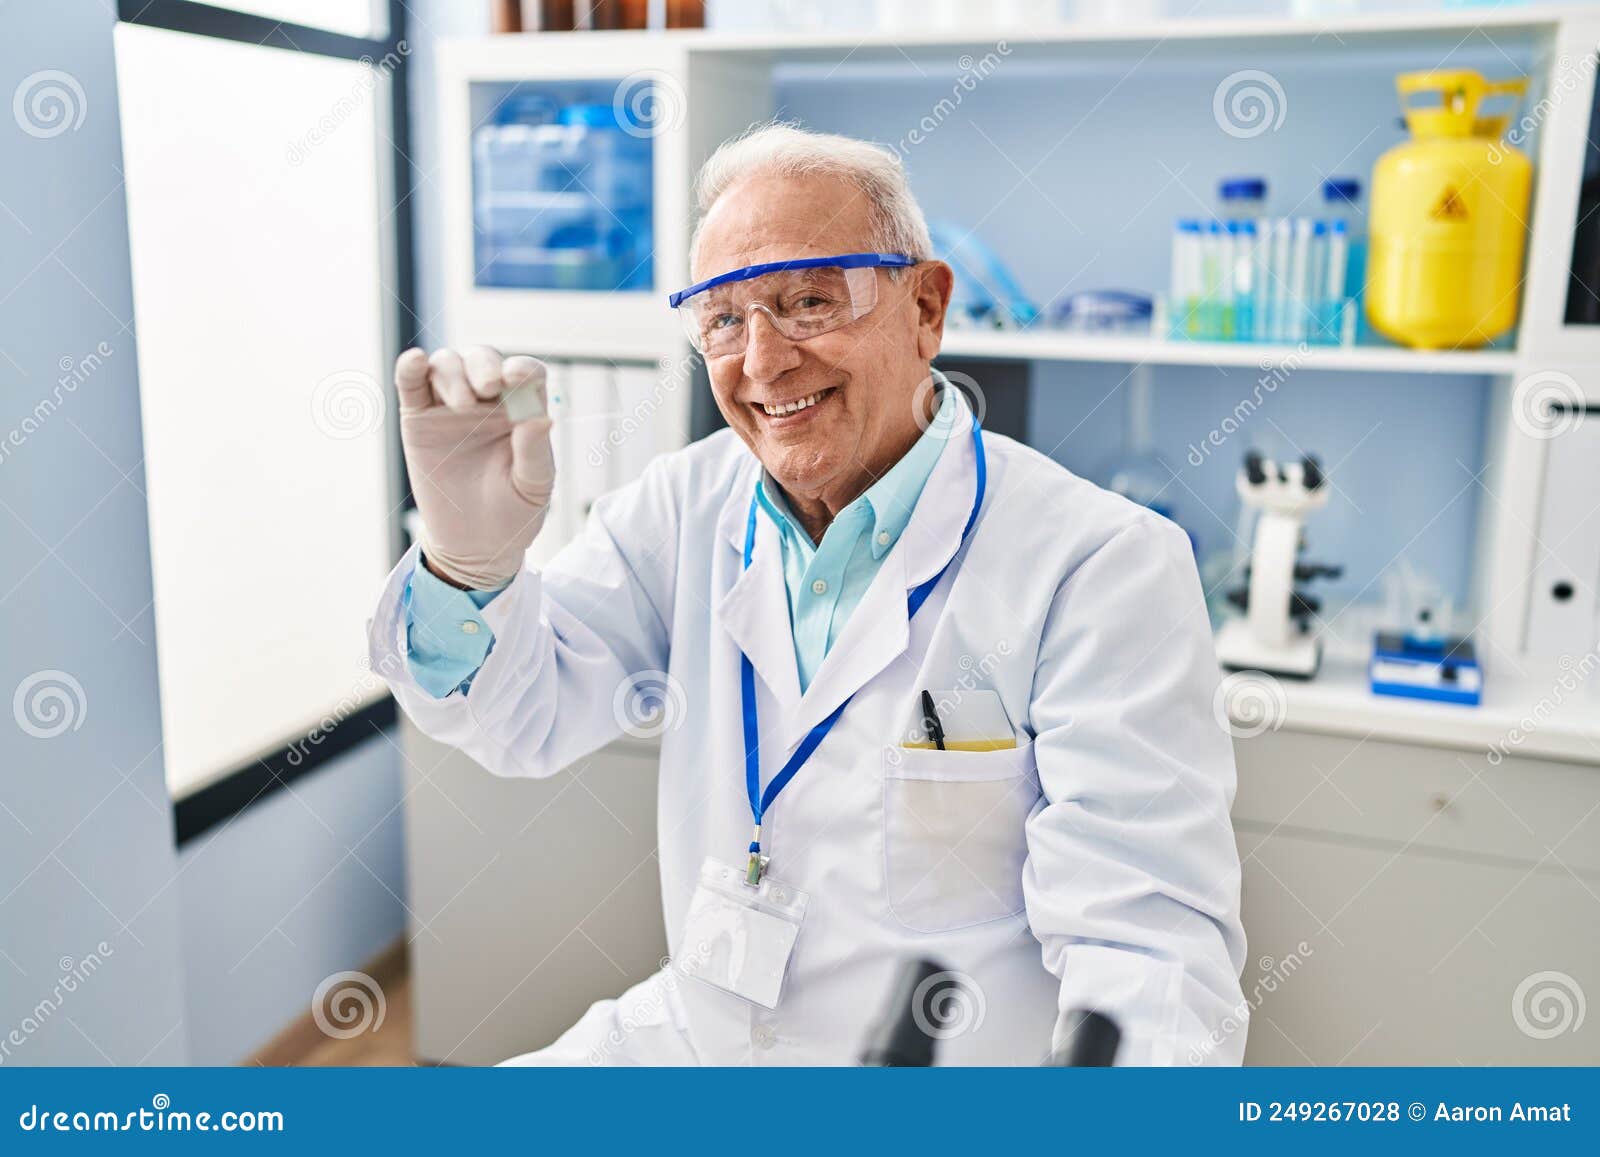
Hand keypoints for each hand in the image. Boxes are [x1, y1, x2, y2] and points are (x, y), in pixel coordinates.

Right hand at [393, 345, 554, 589]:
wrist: (474, 544)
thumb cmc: (513, 513)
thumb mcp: (533, 487)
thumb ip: (535, 452)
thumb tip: (542, 417)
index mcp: (522, 410)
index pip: (525, 373)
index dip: (522, 369)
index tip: (517, 381)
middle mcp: (487, 401)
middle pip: (483, 359)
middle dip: (485, 366)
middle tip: (489, 388)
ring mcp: (450, 406)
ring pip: (448, 364)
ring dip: (454, 374)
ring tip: (462, 405)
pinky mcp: (418, 418)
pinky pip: (411, 383)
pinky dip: (410, 367)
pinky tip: (415, 361)